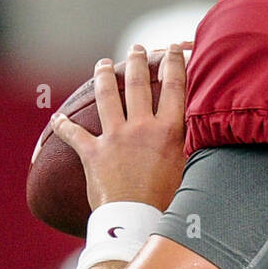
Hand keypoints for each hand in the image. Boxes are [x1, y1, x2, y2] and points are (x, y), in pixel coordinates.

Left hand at [49, 43, 188, 211]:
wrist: (136, 221)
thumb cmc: (169, 202)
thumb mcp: (191, 169)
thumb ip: (195, 147)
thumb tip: (210, 133)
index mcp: (168, 130)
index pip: (174, 86)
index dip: (174, 62)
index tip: (172, 47)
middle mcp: (141, 128)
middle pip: (138, 84)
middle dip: (137, 61)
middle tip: (135, 48)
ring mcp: (115, 138)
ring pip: (107, 97)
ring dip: (104, 76)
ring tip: (103, 63)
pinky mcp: (93, 154)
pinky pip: (74, 134)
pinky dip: (63, 126)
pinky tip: (56, 118)